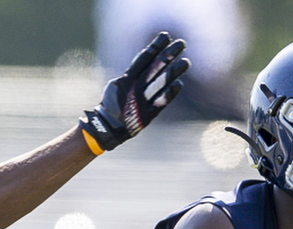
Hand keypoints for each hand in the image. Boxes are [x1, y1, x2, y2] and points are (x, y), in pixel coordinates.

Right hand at [79, 33, 188, 153]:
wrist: (106, 128)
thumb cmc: (113, 104)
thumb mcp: (117, 86)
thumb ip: (132, 75)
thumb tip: (145, 62)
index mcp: (126, 79)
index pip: (143, 59)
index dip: (155, 47)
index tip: (166, 36)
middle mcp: (135, 89)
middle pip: (154, 68)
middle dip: (168, 55)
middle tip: (181, 43)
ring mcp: (141, 101)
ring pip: (159, 83)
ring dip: (173, 72)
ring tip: (186, 61)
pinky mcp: (147, 115)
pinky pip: (160, 102)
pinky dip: (169, 93)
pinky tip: (179, 83)